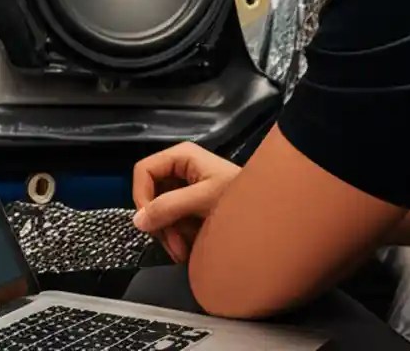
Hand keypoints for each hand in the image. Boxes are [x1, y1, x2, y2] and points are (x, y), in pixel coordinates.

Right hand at [132, 142, 240, 263]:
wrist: (270, 213)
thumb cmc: (242, 197)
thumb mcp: (204, 199)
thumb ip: (170, 207)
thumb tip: (139, 220)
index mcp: (181, 156)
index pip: (144, 171)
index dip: (142, 196)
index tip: (150, 222)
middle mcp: (179, 169)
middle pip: (150, 194)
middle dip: (159, 223)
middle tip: (172, 244)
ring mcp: (184, 188)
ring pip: (159, 212)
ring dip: (167, 235)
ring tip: (182, 251)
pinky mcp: (190, 206)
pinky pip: (171, 221)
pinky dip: (175, 237)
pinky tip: (186, 249)